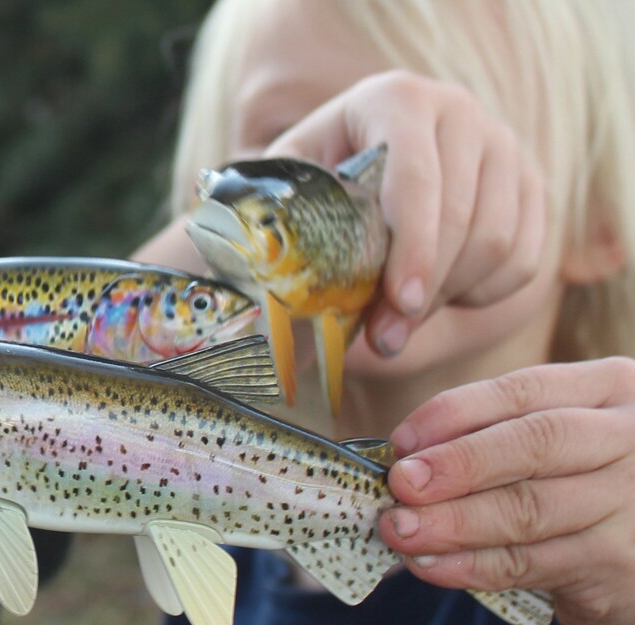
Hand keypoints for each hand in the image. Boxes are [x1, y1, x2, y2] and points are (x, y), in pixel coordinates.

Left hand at [264, 71, 546, 356]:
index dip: (412, 245)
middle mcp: (457, 110)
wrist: (364, 178)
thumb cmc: (317, 192)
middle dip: (423, 290)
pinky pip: (525, 259)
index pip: (416, 176)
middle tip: (385, 341)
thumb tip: (277, 320)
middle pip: (461, 216)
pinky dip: (482, 294)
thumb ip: (286, 236)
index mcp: (393, 99)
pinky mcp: (531, 184)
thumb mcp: (292, 200)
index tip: (398, 302)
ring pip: (497, 242)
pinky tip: (438, 298)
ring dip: (448, 296)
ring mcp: (503, 144)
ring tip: (400, 321)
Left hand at [379, 358, 634, 624]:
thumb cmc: (580, 492)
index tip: (401, 441)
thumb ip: (493, 440)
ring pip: (528, 508)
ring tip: (401, 530)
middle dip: (457, 465)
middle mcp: (630, 437)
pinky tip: (430, 564)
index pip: (524, 390)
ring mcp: (632, 500)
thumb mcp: (556, 448)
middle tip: (399, 485)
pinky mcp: (619, 562)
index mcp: (610, 390)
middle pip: (535, 443)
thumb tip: (403, 459)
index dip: (455, 413)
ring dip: (452, 522)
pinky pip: (530, 562)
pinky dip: (471, 564)